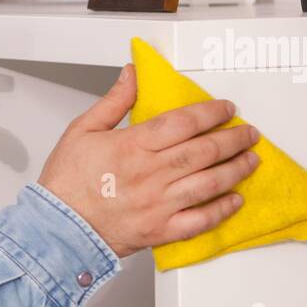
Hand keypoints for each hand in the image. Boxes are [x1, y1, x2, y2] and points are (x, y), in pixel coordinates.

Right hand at [37, 64, 261, 258]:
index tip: (226, 109)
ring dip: (236, 169)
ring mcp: (158, 204)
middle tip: (248, 133)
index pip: (184, 122)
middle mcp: (151, 173)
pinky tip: (233, 199)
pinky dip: (221, 210)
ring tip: (251, 160)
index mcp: (133, 146)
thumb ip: (113, 101)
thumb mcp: (82, 130)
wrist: (55, 227)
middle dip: (233, 138)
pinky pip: (199, 220)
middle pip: (205, 150)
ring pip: (209, 183)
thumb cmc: (65, 183)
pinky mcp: (160, 230)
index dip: (211, 112)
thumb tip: (132, 75)